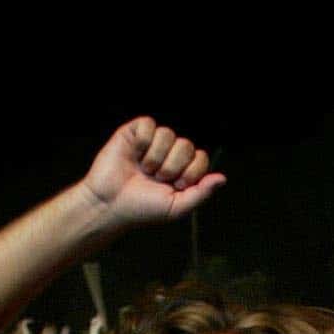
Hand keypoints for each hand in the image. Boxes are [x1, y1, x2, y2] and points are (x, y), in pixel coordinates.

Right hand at [78, 115, 222, 226]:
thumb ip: (201, 192)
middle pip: (186, 144)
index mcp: (181, 170)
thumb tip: (223, 178)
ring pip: (168, 134)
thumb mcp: (177, 207)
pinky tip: (135, 154)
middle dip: (173, 166)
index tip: (176, 186)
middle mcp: (168, 154)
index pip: (201, 157)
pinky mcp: (134, 133)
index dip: (192, 171)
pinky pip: (149, 124)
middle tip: (157, 179)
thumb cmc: (142, 209)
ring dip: (157, 156)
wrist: (110, 204)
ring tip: (144, 169)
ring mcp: (151, 142)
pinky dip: (144, 141)